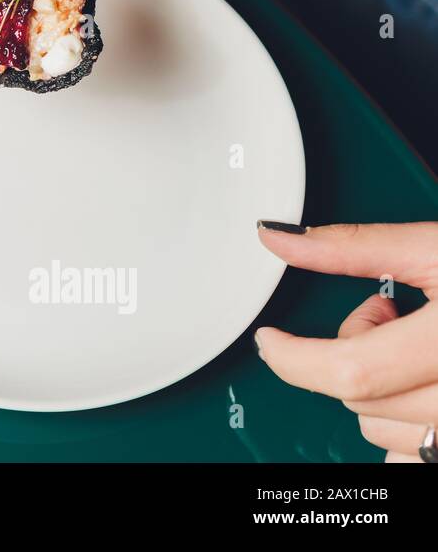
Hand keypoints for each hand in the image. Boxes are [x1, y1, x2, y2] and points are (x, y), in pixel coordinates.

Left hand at [256, 221, 437, 462]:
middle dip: (354, 348)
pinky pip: (416, 457)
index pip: (350, 371)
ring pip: (384, 432)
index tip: (271, 340)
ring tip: (422, 341)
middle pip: (361, 398)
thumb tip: (277, 236)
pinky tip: (424, 383)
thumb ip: (352, 247)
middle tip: (390, 308)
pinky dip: (405, 427)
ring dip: (380, 388)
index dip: (293, 357)